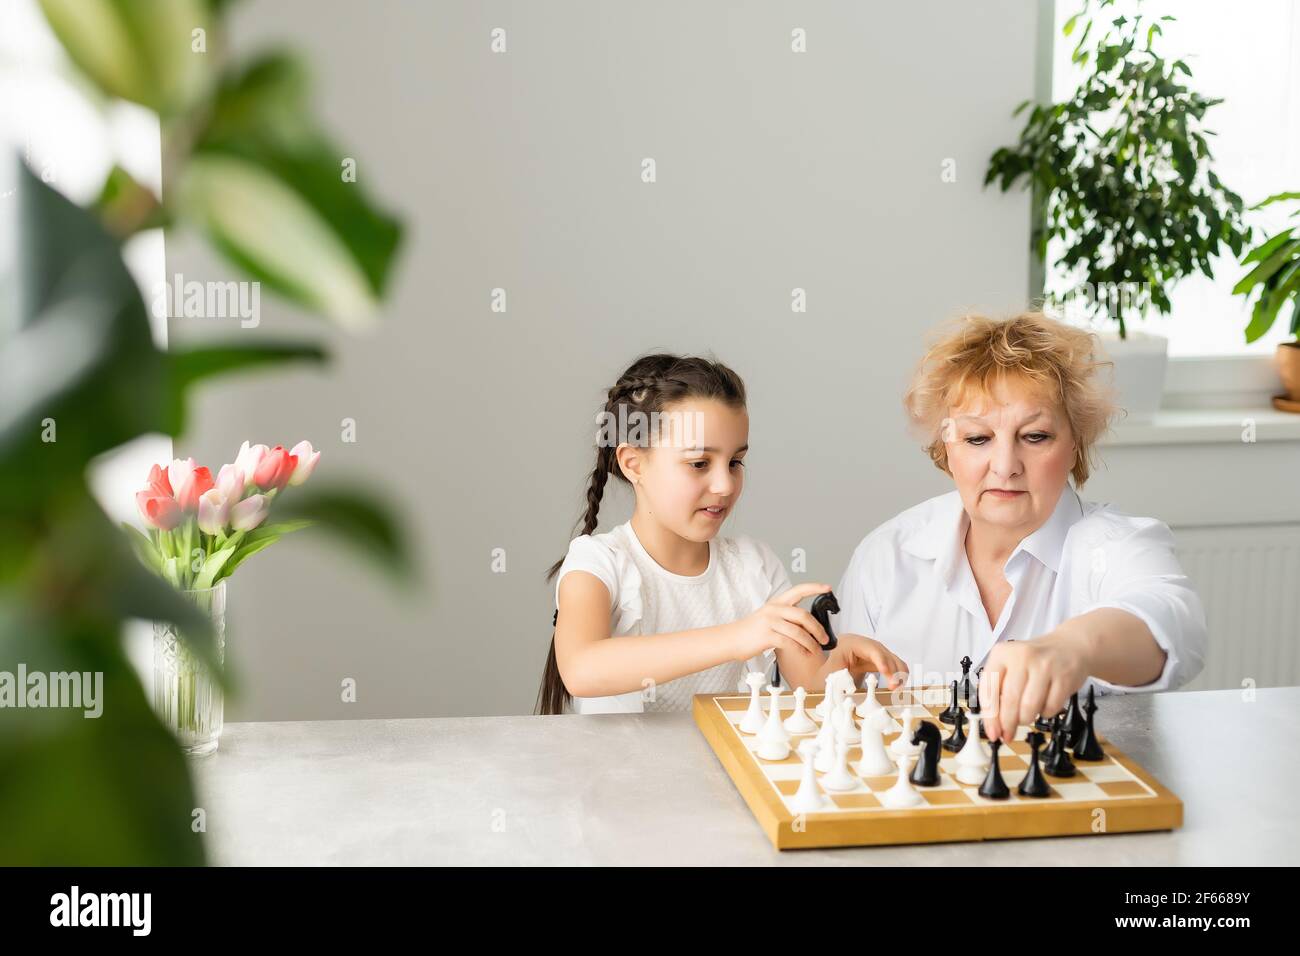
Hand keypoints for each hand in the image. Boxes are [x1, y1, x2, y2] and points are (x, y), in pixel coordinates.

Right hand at [726, 583, 832, 662]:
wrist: (731, 639)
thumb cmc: (751, 631)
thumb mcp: (768, 617)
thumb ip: (786, 618)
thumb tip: (808, 627)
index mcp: (776, 602)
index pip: (798, 590)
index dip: (814, 588)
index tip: (828, 588)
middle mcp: (774, 610)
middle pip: (803, 616)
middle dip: (818, 629)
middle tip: (825, 638)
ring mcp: (770, 622)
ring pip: (799, 632)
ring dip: (811, 644)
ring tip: (816, 651)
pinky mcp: (767, 636)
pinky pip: (790, 644)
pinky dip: (801, 650)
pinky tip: (804, 654)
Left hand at [826, 633, 907, 689]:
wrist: (818, 678)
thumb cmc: (821, 676)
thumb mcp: (829, 676)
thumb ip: (841, 679)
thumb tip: (852, 685)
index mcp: (848, 643)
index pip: (870, 648)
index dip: (882, 660)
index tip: (887, 673)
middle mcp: (860, 644)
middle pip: (883, 653)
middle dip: (892, 669)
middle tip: (895, 685)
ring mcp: (868, 652)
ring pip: (890, 658)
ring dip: (897, 672)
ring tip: (897, 687)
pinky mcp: (872, 661)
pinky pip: (889, 665)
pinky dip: (895, 674)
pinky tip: (897, 684)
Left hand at [978, 629, 1089, 743]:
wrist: (1070, 647)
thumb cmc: (1035, 661)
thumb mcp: (1010, 666)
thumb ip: (998, 690)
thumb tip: (993, 725)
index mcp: (1002, 653)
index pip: (989, 689)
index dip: (989, 716)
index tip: (992, 732)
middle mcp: (1022, 656)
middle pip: (1010, 700)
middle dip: (1007, 724)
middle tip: (1007, 735)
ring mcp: (1045, 666)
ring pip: (1029, 707)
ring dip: (1026, 719)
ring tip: (1027, 715)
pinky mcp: (1064, 677)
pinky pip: (1050, 708)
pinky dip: (1045, 713)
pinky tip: (1044, 705)